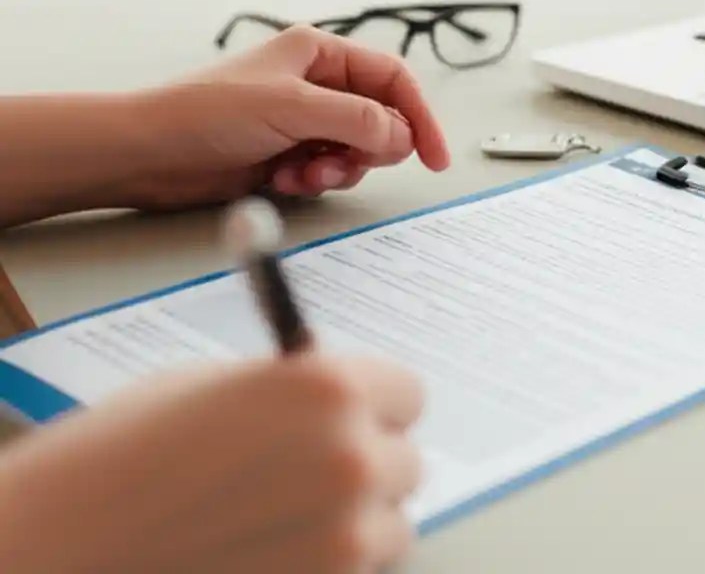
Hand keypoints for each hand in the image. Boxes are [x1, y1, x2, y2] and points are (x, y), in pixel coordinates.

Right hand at [0, 356, 424, 572]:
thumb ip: (292, 393)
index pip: (408, 393)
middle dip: (363, 469)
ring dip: (353, 527)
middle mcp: (352, 459)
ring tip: (279, 526)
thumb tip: (340, 399)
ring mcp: (345, 539)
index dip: (375, 407)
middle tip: (303, 479)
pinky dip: (326, 571)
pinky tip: (266, 558)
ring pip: (390, 529)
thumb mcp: (210, 389)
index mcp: (328, 389)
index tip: (351, 418)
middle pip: (405, 463)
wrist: (55, 555)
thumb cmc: (115, 459)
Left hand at [126, 25, 449, 210]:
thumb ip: (357, 119)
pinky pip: (328, 172)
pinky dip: (313, 181)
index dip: (419, 117)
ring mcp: (302, 121)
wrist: (148, 154)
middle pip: (380, 120)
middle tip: (343, 163)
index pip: (392, 80)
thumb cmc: (204, 114)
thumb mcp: (292, 108)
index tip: (434, 156)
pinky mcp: (288, 154)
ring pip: (356, 151)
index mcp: (319, 54)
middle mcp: (315, 84)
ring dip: (337, 169)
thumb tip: (403, 136)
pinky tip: (281, 180)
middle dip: (368, 149)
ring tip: (302, 174)